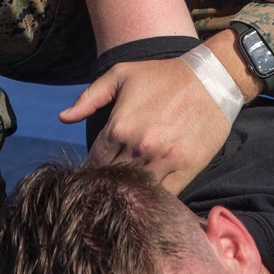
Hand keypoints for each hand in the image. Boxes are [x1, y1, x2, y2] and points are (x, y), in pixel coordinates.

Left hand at [59, 58, 230, 194]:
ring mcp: (163, 160)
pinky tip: (150, 196)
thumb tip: (63, 118)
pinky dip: (154, 198)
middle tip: (107, 187)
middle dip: (108, 184)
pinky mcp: (186, 169)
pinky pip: (164, 195)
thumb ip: (89, 98)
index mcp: (119, 127)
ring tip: (126, 194)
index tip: (94, 173)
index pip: (95, 161)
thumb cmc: (163, 76)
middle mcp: (138, 147)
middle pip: (112, 179)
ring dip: (130, 193)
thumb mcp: (121, 75)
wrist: (211, 79)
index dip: (92, 169)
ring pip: (136, 190)